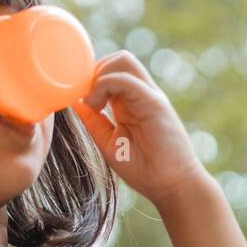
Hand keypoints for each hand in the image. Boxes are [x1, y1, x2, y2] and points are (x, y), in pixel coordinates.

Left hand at [71, 50, 208, 206]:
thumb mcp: (109, 142)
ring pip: (122, 60)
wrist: (171, 186)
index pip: (110, 70)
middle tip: (85, 99)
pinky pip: (125, 79)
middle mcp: (141, 95)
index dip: (90, 77)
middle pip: (117, 59)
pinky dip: (104, 85)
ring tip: (92, 102)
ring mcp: (149, 96)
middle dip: (93, 71)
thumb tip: (74, 102)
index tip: (77, 98)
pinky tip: (96, 106)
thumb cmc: (144, 169)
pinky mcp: (154, 103)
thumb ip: (93, 121)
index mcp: (131, 102)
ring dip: (99, 75)